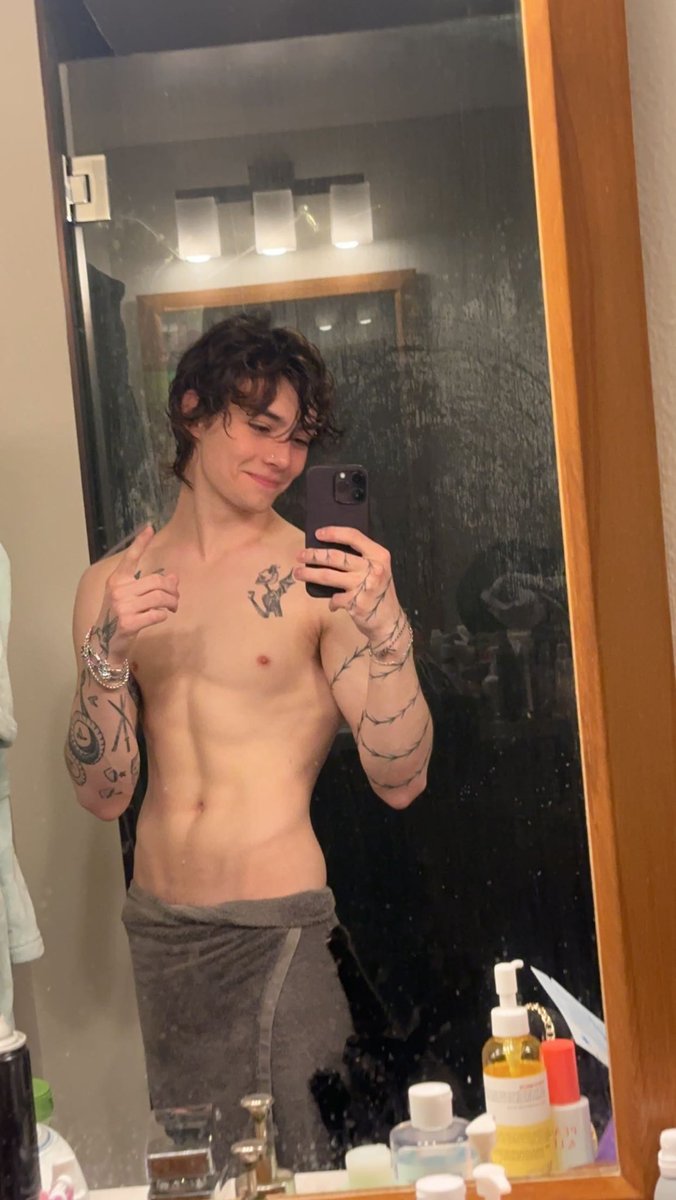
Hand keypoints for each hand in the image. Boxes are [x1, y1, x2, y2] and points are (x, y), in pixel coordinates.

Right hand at [91, 525, 179, 663]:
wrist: (105, 642)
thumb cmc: (120, 616)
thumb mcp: (131, 597)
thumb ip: (150, 586)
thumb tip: (174, 578)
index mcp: (116, 580)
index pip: (130, 558)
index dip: (140, 542)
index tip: (150, 527)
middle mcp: (117, 591)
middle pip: (157, 582)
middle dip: (172, 590)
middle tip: (175, 598)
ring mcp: (121, 607)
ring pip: (159, 598)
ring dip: (171, 603)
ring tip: (173, 607)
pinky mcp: (128, 623)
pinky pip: (157, 615)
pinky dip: (163, 616)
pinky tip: (161, 617)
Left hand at [295, 527, 400, 640]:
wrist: (389, 620)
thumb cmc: (379, 592)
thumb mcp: (378, 569)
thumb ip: (362, 558)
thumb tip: (330, 548)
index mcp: (379, 555)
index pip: (354, 536)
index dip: (333, 533)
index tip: (318, 533)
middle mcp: (373, 568)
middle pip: (335, 556)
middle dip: (313, 555)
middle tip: (300, 555)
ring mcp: (364, 586)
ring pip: (328, 575)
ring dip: (309, 574)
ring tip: (298, 572)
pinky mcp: (356, 603)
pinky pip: (334, 598)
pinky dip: (331, 601)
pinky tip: (332, 603)